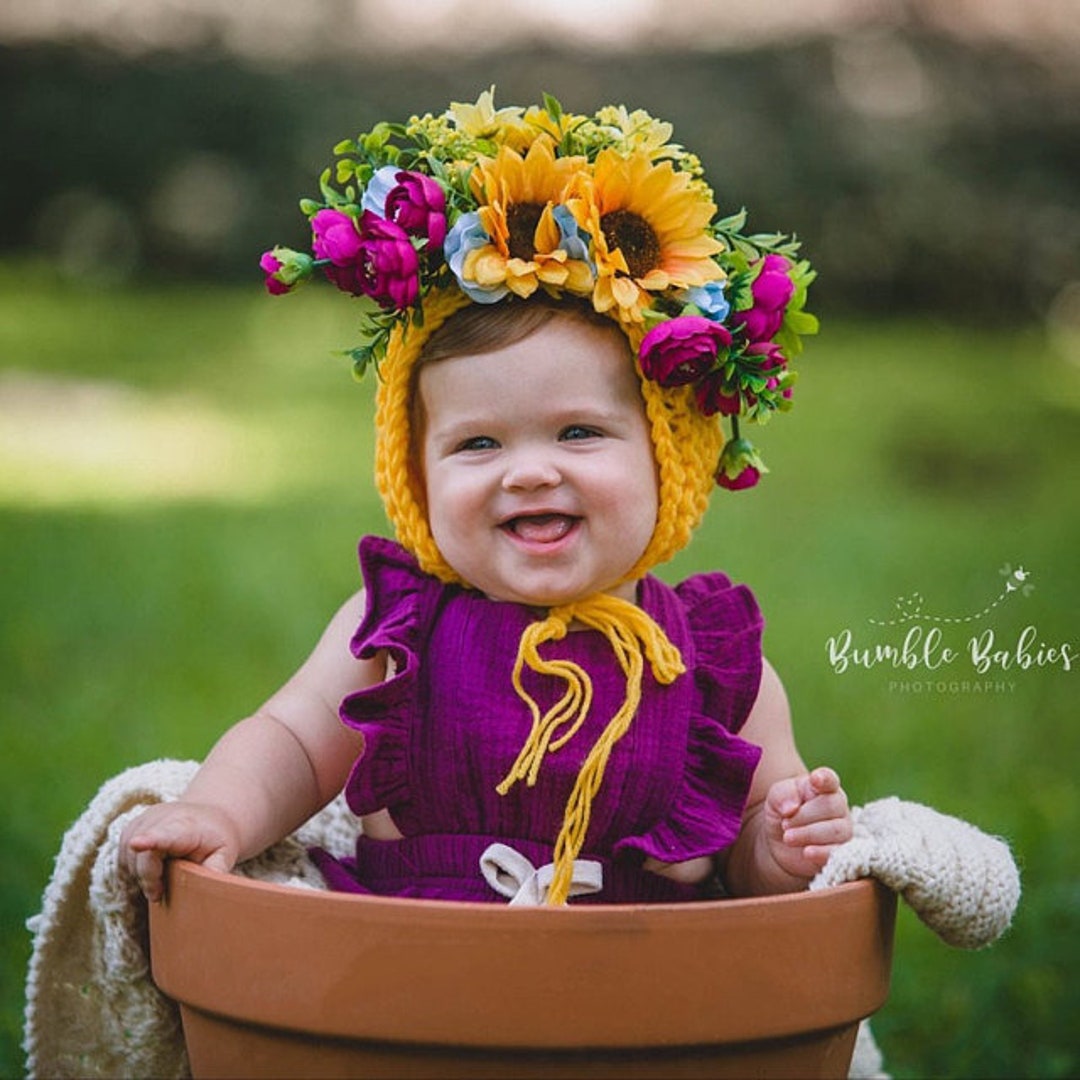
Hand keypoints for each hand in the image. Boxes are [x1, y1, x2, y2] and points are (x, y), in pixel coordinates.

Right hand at [119, 801, 240, 901]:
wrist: (209, 817)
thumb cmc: (216, 839)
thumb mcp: (225, 854)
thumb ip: (216, 870)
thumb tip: (210, 889)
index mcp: (187, 827)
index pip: (166, 834)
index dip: (150, 840)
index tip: (137, 844)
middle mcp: (163, 817)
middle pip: (142, 855)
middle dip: (148, 879)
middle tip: (159, 893)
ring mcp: (145, 819)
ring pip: (128, 855)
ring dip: (139, 873)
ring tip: (160, 876)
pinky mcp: (134, 825)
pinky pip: (122, 852)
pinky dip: (131, 866)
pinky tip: (149, 867)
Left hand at [763, 766, 852, 881]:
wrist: (780, 842)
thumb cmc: (782, 811)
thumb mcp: (776, 797)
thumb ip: (783, 795)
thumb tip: (791, 808)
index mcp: (823, 786)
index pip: (829, 779)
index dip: (825, 778)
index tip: (815, 779)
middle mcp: (838, 805)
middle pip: (830, 806)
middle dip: (804, 815)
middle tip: (784, 823)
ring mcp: (842, 829)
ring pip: (835, 830)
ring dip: (808, 834)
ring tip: (787, 838)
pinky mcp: (839, 852)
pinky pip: (837, 852)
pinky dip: (821, 852)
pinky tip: (807, 853)